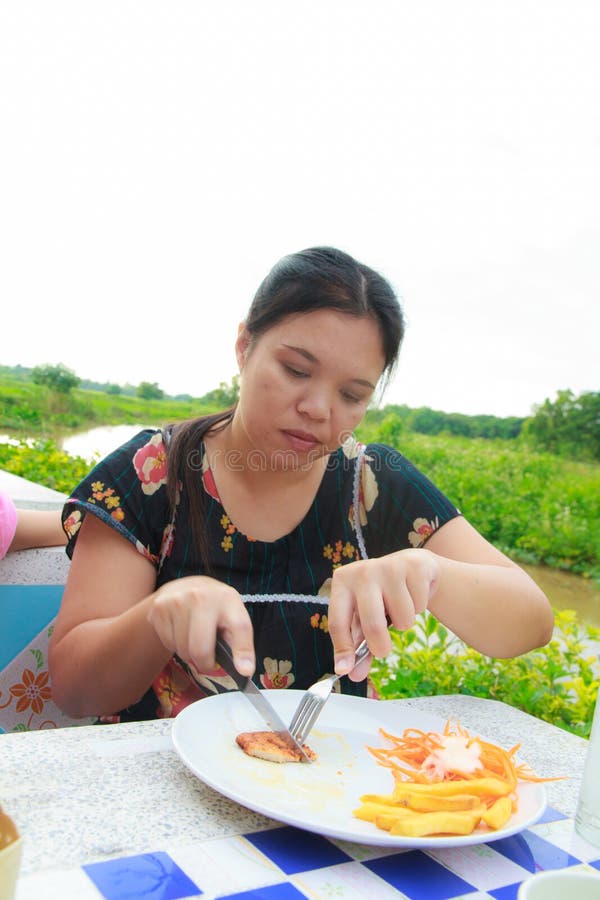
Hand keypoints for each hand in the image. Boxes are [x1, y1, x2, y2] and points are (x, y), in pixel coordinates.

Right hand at [147, 575, 254, 676]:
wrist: (185, 586)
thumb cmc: (215, 608)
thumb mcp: (234, 617)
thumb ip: (241, 643)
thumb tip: (245, 671)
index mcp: (227, 599)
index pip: (239, 627)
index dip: (243, 651)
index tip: (245, 671)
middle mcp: (201, 597)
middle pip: (200, 649)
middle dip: (204, 664)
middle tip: (207, 661)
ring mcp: (177, 601)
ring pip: (182, 650)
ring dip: (188, 654)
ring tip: (194, 639)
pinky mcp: (159, 608)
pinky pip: (167, 644)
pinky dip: (174, 646)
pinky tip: (180, 632)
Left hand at [327, 549, 439, 679]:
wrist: (411, 566)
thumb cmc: (382, 596)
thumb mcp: (365, 617)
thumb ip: (360, 646)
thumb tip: (353, 675)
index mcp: (343, 582)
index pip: (338, 621)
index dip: (342, 649)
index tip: (345, 670)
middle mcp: (362, 572)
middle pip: (371, 624)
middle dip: (380, 646)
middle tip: (384, 651)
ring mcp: (389, 566)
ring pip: (403, 618)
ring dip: (404, 621)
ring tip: (400, 606)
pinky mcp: (414, 566)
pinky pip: (420, 605)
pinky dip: (419, 607)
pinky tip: (413, 593)